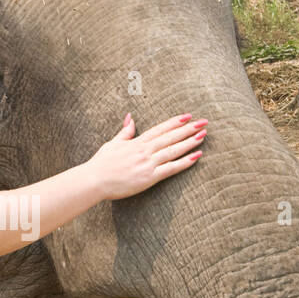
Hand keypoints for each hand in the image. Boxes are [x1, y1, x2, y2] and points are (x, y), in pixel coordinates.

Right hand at [86, 112, 207, 200]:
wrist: (94, 180)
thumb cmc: (101, 164)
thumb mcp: (113, 143)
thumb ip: (125, 132)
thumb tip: (130, 117)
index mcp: (136, 142)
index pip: (160, 129)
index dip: (175, 122)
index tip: (188, 116)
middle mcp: (144, 150)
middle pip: (170, 137)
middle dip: (188, 129)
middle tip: (204, 122)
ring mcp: (147, 163)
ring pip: (173, 150)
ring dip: (189, 142)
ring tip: (203, 136)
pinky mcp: (149, 178)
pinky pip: (170, 169)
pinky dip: (184, 162)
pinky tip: (196, 157)